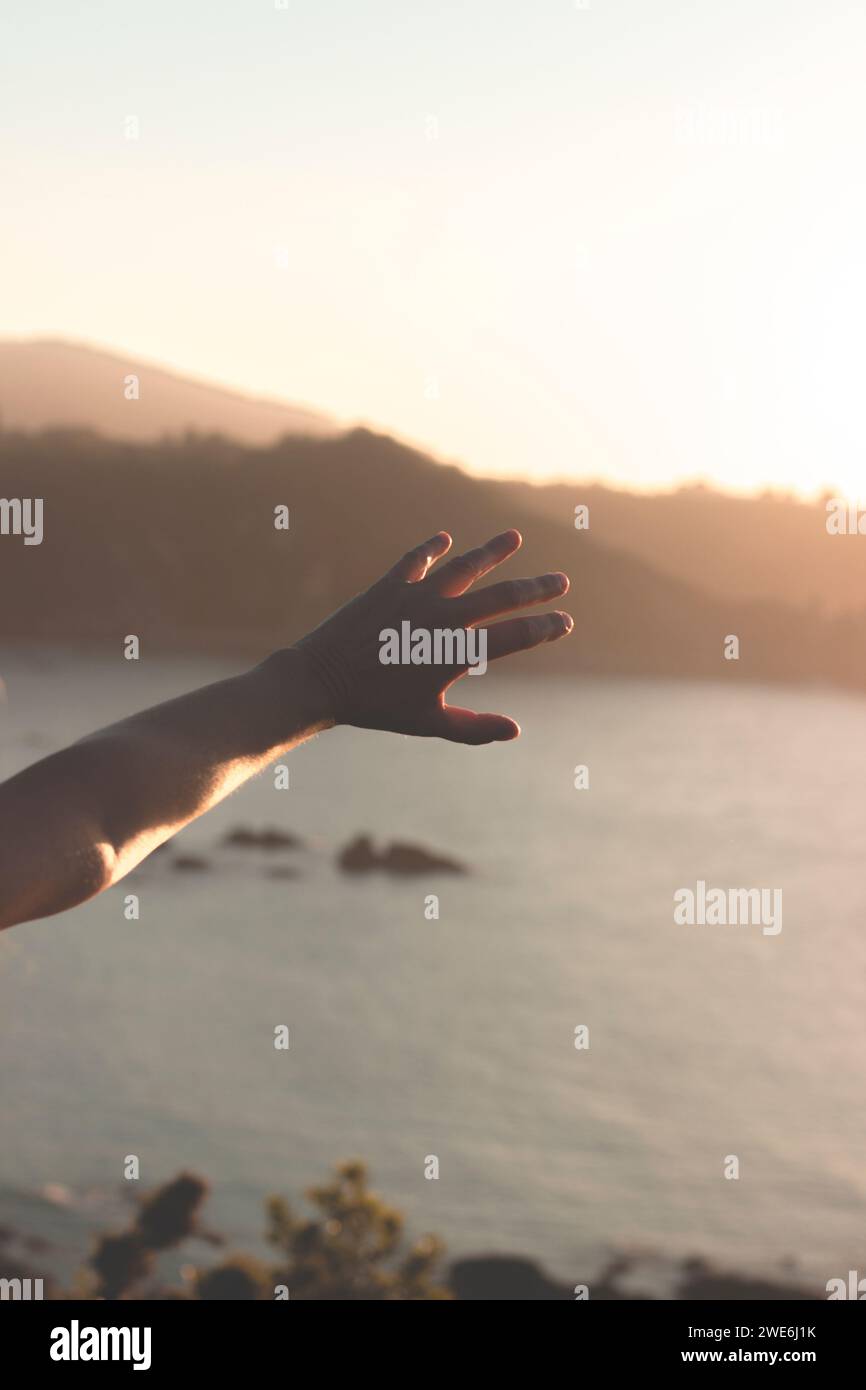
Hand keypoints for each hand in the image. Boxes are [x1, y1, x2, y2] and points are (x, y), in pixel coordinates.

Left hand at [293, 529, 571, 743]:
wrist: (322, 680)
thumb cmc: (377, 707)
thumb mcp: (428, 723)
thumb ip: (474, 728)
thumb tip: (515, 731)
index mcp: (457, 651)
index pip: (515, 635)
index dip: (546, 628)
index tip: (566, 621)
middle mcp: (444, 617)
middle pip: (501, 596)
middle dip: (536, 588)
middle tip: (561, 580)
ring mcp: (417, 596)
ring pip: (464, 566)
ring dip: (492, 551)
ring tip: (514, 538)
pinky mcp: (389, 585)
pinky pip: (416, 560)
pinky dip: (432, 548)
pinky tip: (446, 539)